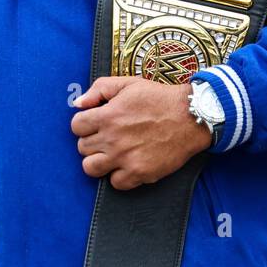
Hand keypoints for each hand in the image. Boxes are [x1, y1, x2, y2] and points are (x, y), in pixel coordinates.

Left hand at [70, 77, 212, 189]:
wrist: (191, 117)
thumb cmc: (159, 98)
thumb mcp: (128, 83)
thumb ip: (99, 89)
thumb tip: (78, 103)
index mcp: (107, 116)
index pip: (76, 126)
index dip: (84, 124)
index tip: (95, 124)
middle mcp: (112, 139)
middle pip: (82, 148)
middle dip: (92, 142)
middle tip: (106, 138)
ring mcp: (125, 158)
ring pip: (91, 169)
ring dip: (98, 162)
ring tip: (112, 154)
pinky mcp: (139, 173)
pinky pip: (115, 183)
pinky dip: (119, 176)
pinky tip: (128, 164)